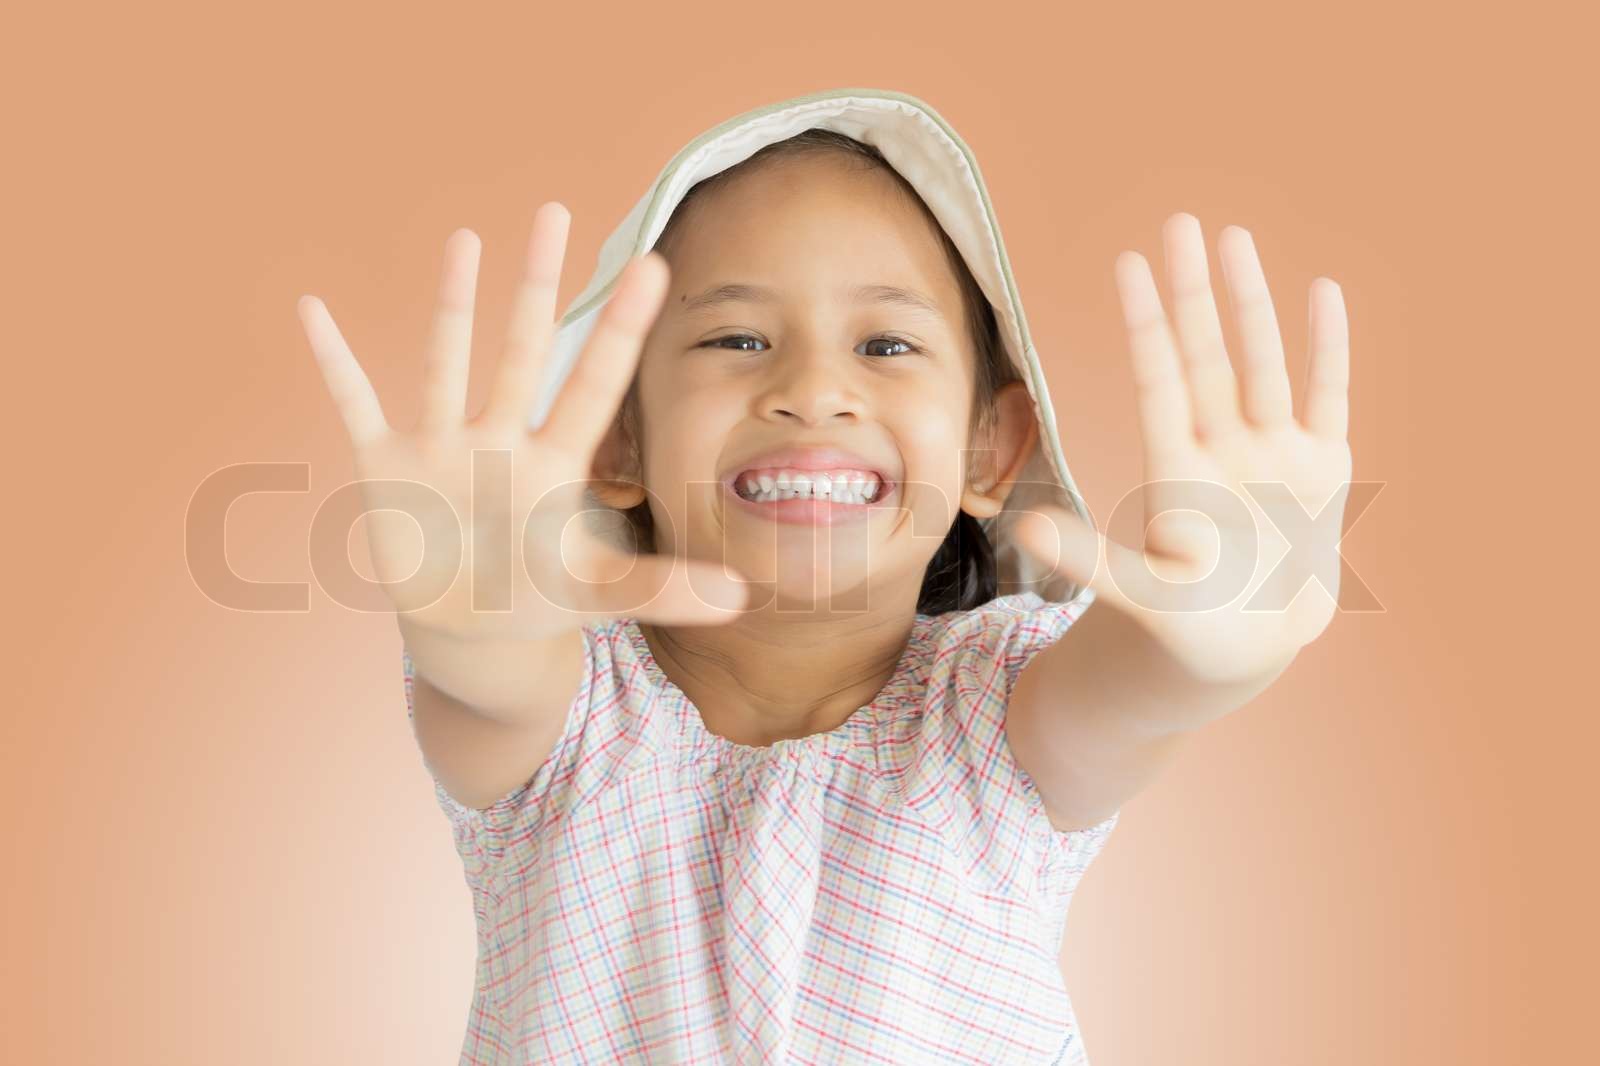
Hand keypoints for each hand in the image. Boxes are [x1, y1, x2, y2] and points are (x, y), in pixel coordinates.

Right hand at [297, 202, 749, 642]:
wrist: (470, 629)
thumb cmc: (539, 598)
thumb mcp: (601, 594)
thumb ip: (664, 588)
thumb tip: (742, 593)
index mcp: (555, 464)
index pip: (595, 384)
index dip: (620, 329)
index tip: (653, 265)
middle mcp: (501, 440)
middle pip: (523, 350)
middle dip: (537, 284)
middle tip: (556, 210)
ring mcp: (443, 447)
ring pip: (449, 361)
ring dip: (453, 304)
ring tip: (467, 239)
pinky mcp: (389, 465)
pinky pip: (356, 404)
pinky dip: (334, 362)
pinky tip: (314, 310)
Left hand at [1016, 213, 1351, 684]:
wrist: (1245, 652)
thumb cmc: (1184, 628)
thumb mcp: (1136, 592)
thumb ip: (1085, 558)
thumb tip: (1021, 529)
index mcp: (1176, 467)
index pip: (1159, 377)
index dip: (1147, 323)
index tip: (1129, 264)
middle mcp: (1221, 446)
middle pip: (1205, 354)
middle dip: (1193, 291)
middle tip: (1180, 224)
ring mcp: (1273, 452)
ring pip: (1262, 361)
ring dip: (1251, 304)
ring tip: (1234, 240)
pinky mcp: (1322, 468)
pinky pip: (1328, 395)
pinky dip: (1327, 349)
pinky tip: (1323, 293)